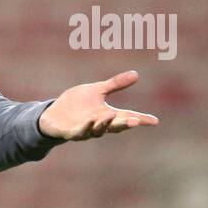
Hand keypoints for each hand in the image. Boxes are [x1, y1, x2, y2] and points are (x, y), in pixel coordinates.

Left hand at [38, 70, 159, 140]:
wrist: (53, 114)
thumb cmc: (76, 104)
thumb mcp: (97, 91)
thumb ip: (115, 84)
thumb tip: (136, 74)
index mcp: (106, 115)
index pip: (127, 117)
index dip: (141, 119)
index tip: (154, 121)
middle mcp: (98, 124)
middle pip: (115, 126)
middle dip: (125, 124)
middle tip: (137, 121)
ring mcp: (85, 130)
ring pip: (98, 130)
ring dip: (105, 124)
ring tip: (112, 115)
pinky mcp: (70, 133)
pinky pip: (79, 133)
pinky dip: (86, 128)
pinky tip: (91, 120)